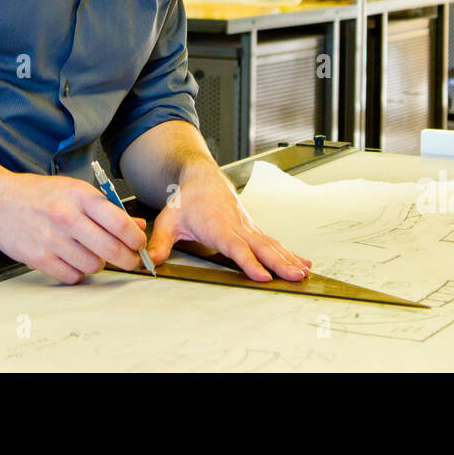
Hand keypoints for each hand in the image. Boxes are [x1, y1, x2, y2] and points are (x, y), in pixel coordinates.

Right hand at [0, 173, 148, 283]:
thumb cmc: (37, 194)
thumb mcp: (74, 190)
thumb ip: (106, 208)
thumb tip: (136, 225)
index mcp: (79, 196)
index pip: (119, 224)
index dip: (136, 239)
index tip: (139, 244)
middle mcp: (66, 217)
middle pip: (110, 249)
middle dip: (127, 259)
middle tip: (130, 259)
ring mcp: (51, 239)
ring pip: (93, 266)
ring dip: (100, 264)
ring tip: (94, 255)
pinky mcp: (38, 258)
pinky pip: (71, 276)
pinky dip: (78, 273)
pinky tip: (75, 261)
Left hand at [147, 161, 311, 281]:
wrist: (202, 177)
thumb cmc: (187, 199)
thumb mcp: (168, 220)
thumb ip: (160, 242)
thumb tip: (150, 261)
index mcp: (217, 226)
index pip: (236, 246)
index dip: (249, 262)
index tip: (262, 275)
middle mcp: (237, 226)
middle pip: (261, 247)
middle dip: (279, 263)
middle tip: (294, 277)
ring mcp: (248, 227)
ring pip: (271, 244)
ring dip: (288, 259)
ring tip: (303, 273)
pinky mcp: (253, 228)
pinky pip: (273, 242)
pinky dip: (289, 253)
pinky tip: (302, 263)